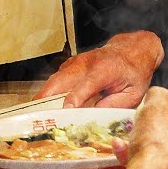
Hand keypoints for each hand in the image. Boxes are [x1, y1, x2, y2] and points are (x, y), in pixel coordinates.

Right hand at [35, 31, 163, 107]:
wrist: (132, 49)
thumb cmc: (134, 73)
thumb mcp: (132, 93)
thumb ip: (113, 105)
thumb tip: (93, 117)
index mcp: (105, 69)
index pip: (86, 84)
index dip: (75, 98)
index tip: (65, 110)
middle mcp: (86, 64)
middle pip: (61, 81)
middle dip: (47, 100)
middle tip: (38, 119)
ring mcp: (75, 63)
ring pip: (53, 82)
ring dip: (42, 99)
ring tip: (33, 117)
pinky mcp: (69, 67)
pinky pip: (54, 82)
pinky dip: (47, 95)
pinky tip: (43, 111)